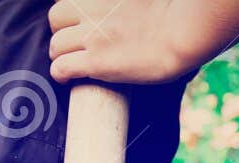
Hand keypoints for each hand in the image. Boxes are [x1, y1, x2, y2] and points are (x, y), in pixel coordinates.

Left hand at [48, 0, 238, 84]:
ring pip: (55, 46)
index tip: (81, 23)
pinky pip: (60, 68)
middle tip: (77, 43)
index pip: (67, 0)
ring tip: (74, 63)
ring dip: (61, 55)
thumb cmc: (171, 13)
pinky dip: (60, 74)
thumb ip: (118, 3)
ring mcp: (92, 36)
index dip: (72, 13)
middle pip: (56, 19)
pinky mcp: (95, 62)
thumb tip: (118, 15)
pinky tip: (67, 78)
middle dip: (62, 32)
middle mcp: (91, 10)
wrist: (183, 32)